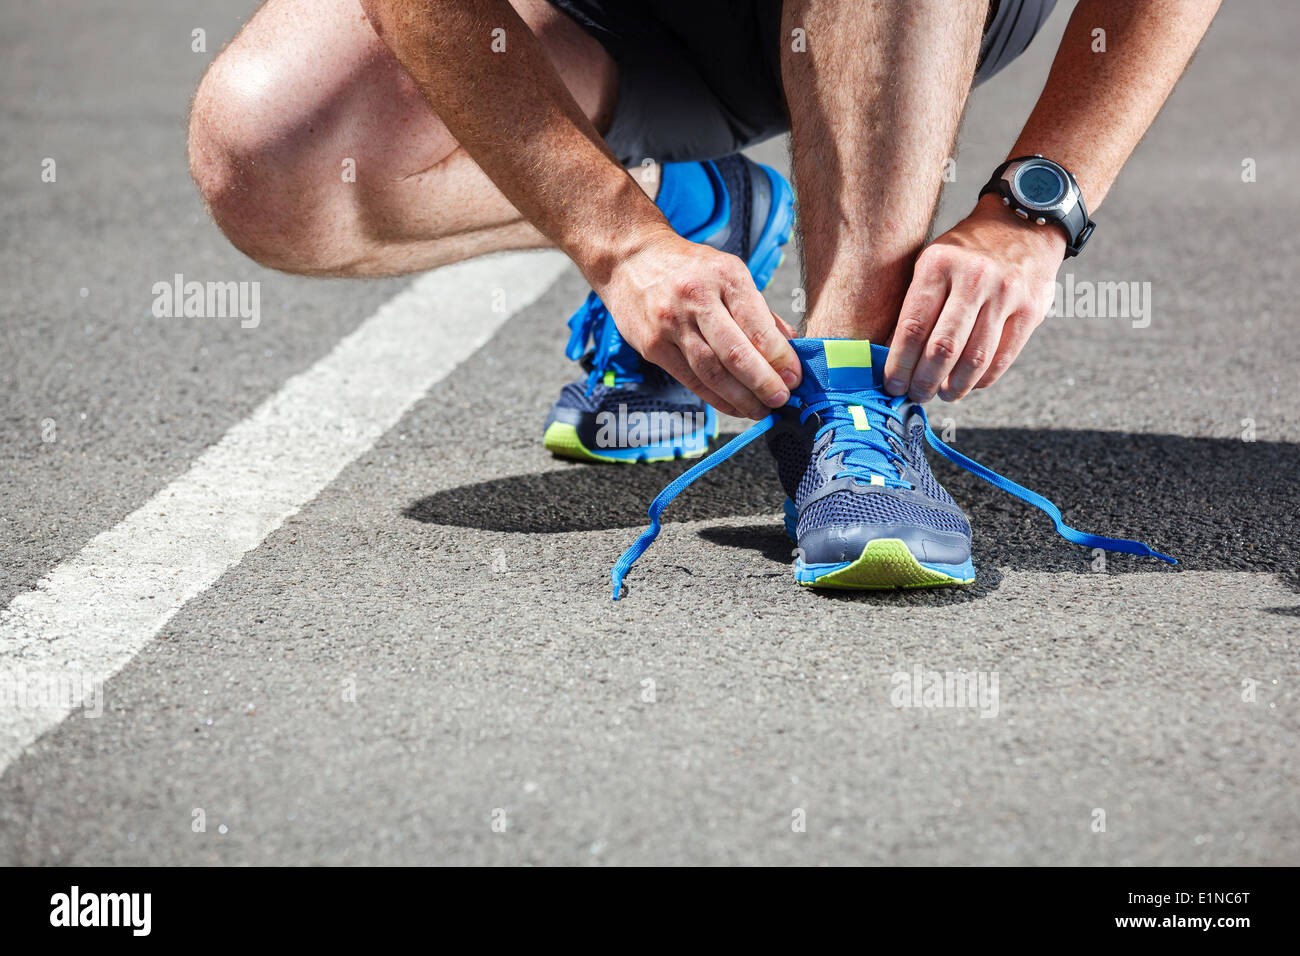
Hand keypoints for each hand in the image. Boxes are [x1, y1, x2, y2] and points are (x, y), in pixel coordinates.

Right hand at [598, 227, 801, 419]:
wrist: (630, 258)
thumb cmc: (688, 268)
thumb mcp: (729, 273)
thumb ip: (759, 312)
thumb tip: (791, 348)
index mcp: (725, 276)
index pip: (758, 326)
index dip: (780, 359)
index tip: (795, 378)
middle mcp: (696, 298)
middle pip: (734, 353)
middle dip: (763, 383)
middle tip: (781, 400)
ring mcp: (671, 323)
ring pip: (711, 372)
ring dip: (740, 398)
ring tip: (760, 410)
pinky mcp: (652, 346)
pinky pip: (689, 379)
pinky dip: (715, 398)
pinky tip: (733, 406)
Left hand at [882, 194, 1064, 402]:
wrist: (1023, 223)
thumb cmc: (966, 251)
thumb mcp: (932, 261)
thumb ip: (914, 304)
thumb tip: (890, 355)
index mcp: (938, 264)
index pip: (913, 327)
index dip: (899, 364)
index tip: (891, 384)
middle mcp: (973, 278)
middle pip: (943, 348)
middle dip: (924, 381)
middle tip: (916, 395)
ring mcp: (1006, 293)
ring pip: (975, 358)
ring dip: (954, 387)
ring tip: (942, 394)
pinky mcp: (1031, 308)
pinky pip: (1003, 357)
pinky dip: (982, 379)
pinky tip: (969, 384)